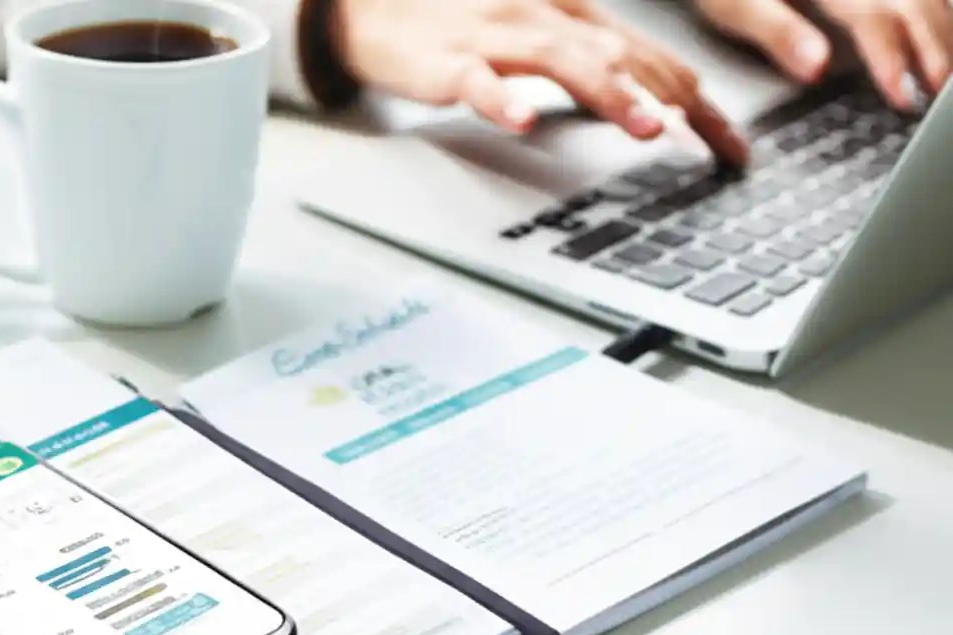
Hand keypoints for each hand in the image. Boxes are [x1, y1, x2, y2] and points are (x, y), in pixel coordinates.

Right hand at [327, 0, 748, 163]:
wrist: (376, 9)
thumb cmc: (460, 25)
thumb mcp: (537, 33)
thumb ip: (591, 57)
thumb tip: (654, 95)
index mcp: (569, 13)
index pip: (647, 54)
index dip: (695, 99)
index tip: (733, 147)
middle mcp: (540, 16)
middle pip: (617, 54)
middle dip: (668, 96)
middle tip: (712, 140)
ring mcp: (493, 36)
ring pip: (559, 59)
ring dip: (607, 92)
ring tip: (643, 127)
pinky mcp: (447, 61)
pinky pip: (476, 81)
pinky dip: (500, 99)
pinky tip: (522, 121)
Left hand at [696, 0, 952, 108]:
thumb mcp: (734, 5)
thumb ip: (777, 34)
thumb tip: (817, 68)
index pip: (874, 14)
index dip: (892, 55)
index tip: (903, 95)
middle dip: (934, 44)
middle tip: (941, 90)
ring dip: (942, 27)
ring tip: (947, 73)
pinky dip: (935, 9)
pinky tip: (940, 29)